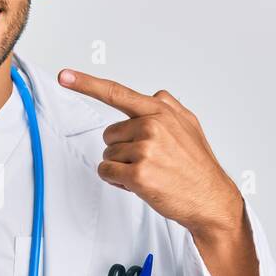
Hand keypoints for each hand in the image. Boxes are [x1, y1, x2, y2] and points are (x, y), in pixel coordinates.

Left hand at [57, 68, 242, 243]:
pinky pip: (107, 172)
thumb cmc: (197, 165)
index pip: (117, 93)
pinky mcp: (138, 174)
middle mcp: (152, 126)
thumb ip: (168, 107)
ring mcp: (145, 149)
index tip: (65, 76)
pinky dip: (117, 181)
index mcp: (160, 111)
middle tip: (148, 161)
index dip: (86, 84)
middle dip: (122, 149)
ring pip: (108, 155)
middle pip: (109, 134)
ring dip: (121, 167)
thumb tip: (153, 96)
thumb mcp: (190, 125)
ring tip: (149, 173)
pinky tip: (140, 184)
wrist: (211, 198)